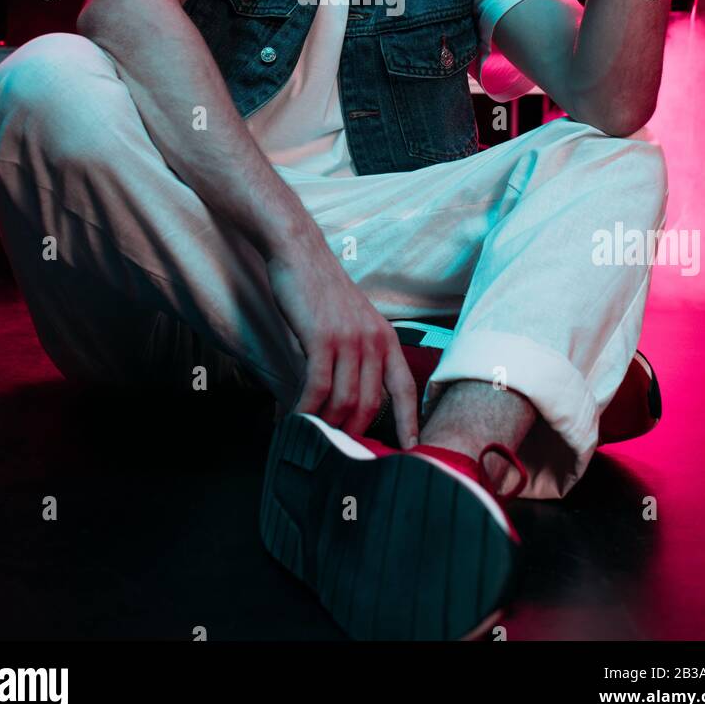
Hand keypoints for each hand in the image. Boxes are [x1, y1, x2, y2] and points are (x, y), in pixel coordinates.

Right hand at [265, 233, 418, 447]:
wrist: (299, 252)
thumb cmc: (321, 290)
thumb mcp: (353, 320)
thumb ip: (359, 354)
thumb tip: (350, 397)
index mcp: (386, 338)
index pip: (406, 389)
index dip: (410, 424)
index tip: (411, 451)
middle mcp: (374, 340)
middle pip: (371, 405)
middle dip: (353, 432)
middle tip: (335, 448)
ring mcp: (349, 339)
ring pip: (345, 401)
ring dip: (326, 424)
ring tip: (310, 435)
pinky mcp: (322, 338)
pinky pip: (318, 388)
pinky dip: (305, 410)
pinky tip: (293, 418)